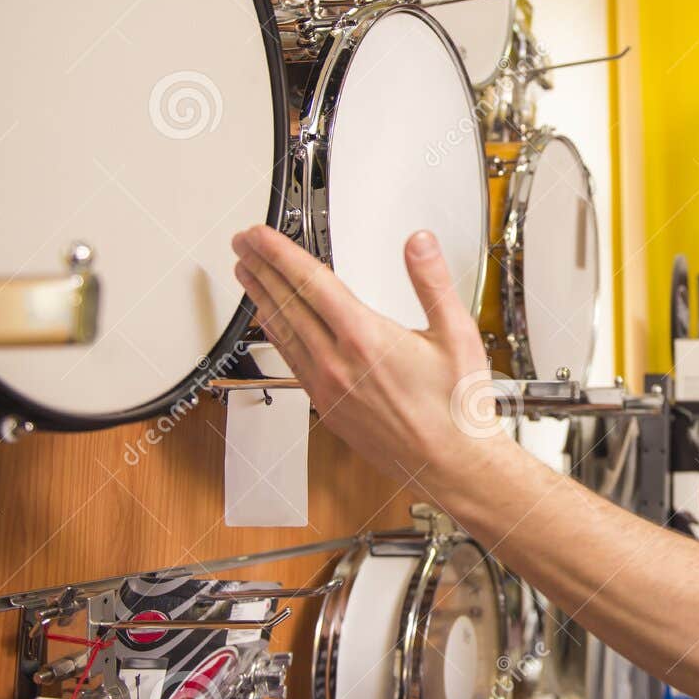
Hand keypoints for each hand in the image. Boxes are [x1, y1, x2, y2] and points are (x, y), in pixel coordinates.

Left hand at [230, 225, 500, 484]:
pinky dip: (275, 335)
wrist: (451, 463)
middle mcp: (337, 362)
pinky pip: (291, 362)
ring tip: (246, 276)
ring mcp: (327, 387)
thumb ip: (432, 282)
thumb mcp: (456, 333)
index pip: (309, 283)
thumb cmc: (456, 407)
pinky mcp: (327, 407)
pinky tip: (271, 326)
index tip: (259, 235)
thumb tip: (418, 243)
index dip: (279, 253)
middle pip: (287, 304)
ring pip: (283, 333)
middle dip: (261, 268)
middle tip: (242, 245)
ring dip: (261, 299)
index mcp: (364, 338)